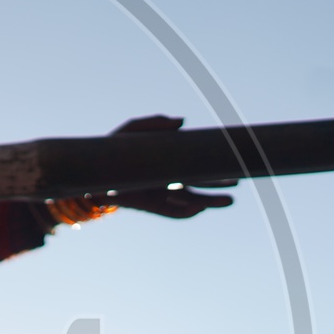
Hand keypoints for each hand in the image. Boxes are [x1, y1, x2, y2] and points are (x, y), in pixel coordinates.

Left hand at [104, 115, 235, 219]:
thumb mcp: (134, 129)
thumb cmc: (114, 148)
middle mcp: (170, 180)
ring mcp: (162, 194)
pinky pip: (174, 212)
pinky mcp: (152, 206)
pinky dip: (187, 210)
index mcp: (171, 162)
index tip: (233, 158)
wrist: (93, 172)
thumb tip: (182, 121)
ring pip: (193, 201)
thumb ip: (156, 122)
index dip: (215, 162)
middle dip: (220, 184)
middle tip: (239, 180)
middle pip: (201, 184)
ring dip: (210, 202)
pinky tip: (198, 206)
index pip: (198, 162)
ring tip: (229, 201)